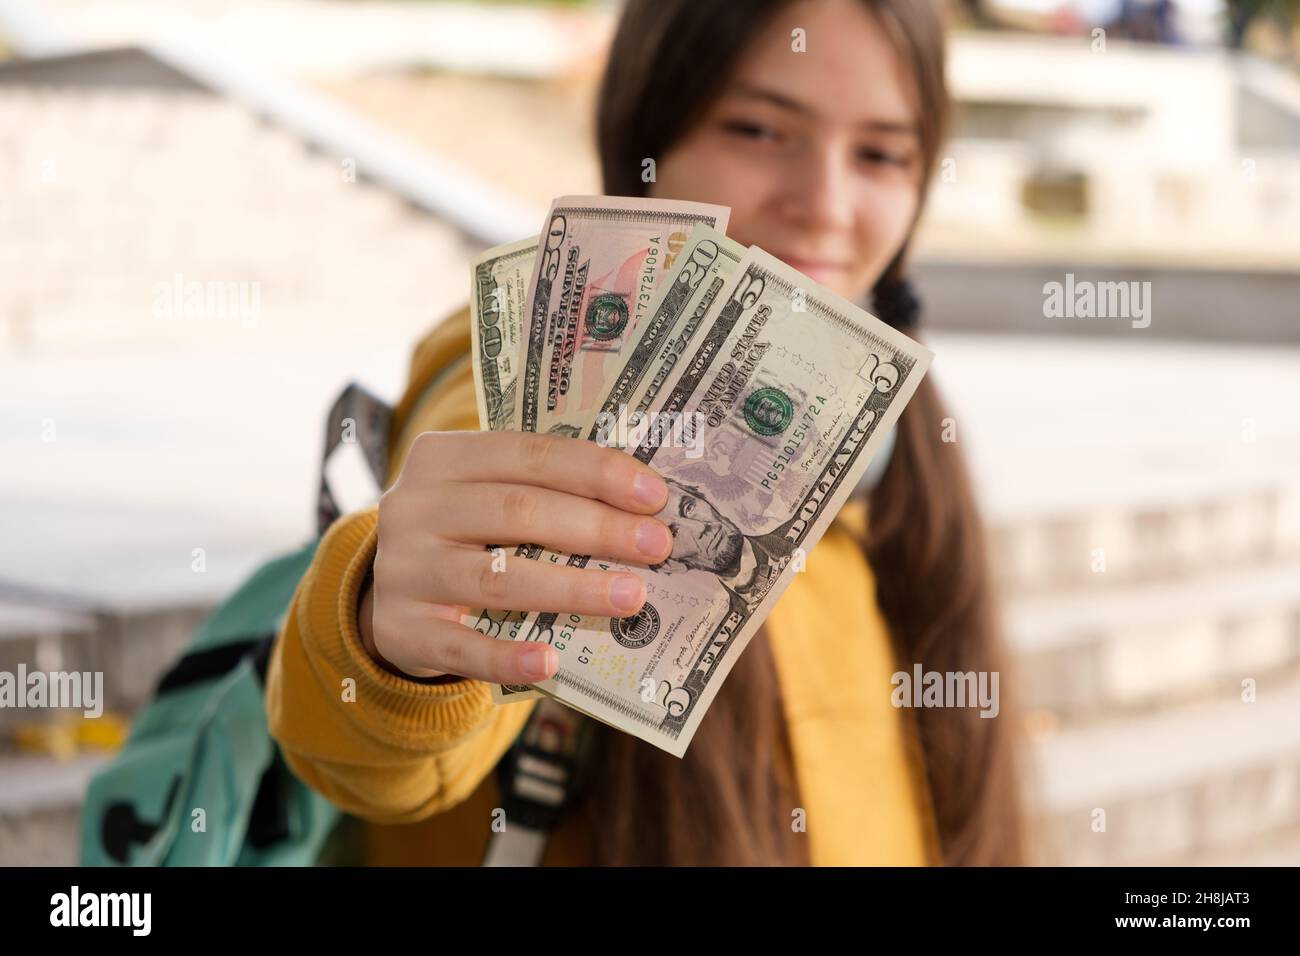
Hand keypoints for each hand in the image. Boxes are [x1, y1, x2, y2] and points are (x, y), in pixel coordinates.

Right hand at [358, 431, 671, 684]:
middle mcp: (414, 507)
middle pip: (518, 511)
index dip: (596, 472)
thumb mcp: (486, 498)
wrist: (388, 599)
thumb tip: (641, 511)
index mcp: (442, 457)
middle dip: (598, 527)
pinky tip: (551, 662)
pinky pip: (461, 648)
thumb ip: (544, 495)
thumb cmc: (465, 539)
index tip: (654, 495)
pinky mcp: (400, 630)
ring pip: (498, 579)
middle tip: (657, 546)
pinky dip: (508, 656)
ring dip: (572, 589)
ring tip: (632, 597)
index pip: (530, 454)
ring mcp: (403, 570)